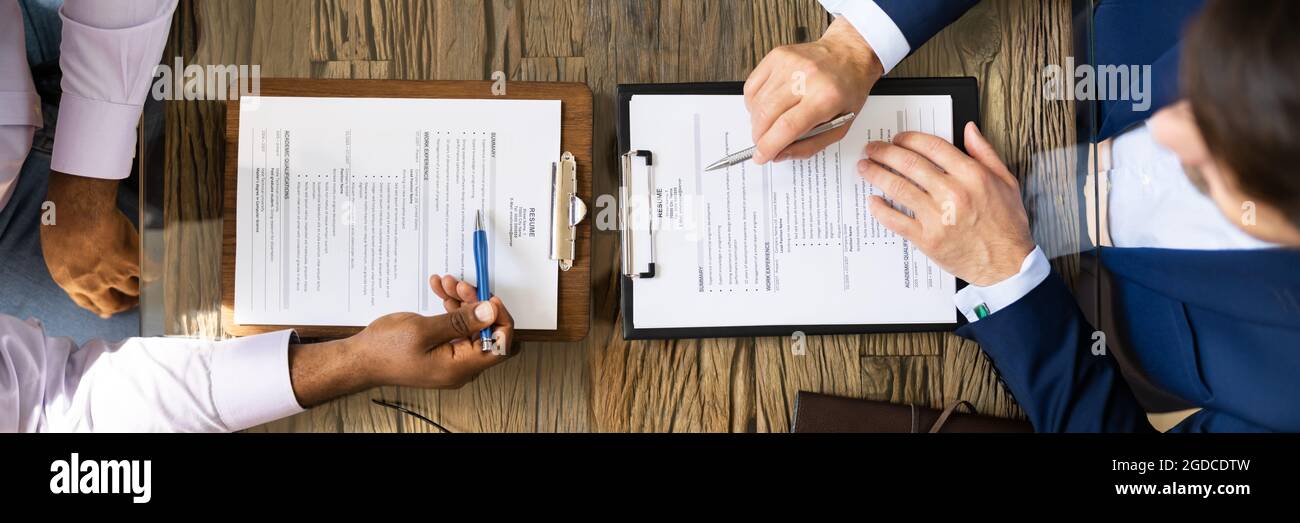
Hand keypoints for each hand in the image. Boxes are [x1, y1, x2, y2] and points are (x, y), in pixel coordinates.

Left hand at [40, 171, 139, 317]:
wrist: (79, 208)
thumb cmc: (62, 218)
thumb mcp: (56, 248)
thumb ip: (69, 262)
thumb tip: (78, 262)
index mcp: (68, 280)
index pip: (86, 302)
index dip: (99, 307)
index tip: (107, 310)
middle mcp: (91, 284)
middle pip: (111, 304)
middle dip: (123, 305)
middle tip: (131, 302)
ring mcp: (112, 275)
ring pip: (132, 291)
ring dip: (139, 290)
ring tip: (146, 286)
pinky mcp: (130, 262)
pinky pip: (148, 273)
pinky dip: (153, 272)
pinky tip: (156, 270)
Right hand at [288, 275, 513, 406]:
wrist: (360, 359)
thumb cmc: (385, 350)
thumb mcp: (424, 330)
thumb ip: (460, 321)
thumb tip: (490, 312)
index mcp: (460, 367)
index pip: (500, 345)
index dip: (499, 318)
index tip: (489, 297)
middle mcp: (460, 366)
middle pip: (485, 331)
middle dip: (475, 303)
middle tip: (459, 284)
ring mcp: (452, 357)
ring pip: (470, 324)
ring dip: (461, 300)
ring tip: (445, 283)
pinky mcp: (442, 349)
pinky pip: (455, 326)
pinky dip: (450, 307)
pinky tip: (439, 290)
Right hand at [744, 17, 882, 163]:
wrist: (849, 54)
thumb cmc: (848, 90)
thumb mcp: (840, 127)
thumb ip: (809, 146)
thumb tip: (778, 155)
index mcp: (826, 97)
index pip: (787, 127)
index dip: (768, 146)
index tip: (761, 157)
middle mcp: (806, 77)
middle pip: (766, 115)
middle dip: (759, 137)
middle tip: (763, 143)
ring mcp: (789, 63)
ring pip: (757, 102)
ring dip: (756, 121)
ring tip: (768, 125)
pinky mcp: (777, 55)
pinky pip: (752, 86)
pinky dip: (753, 103)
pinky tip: (765, 107)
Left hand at [859, 123, 1034, 285]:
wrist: (1007, 263)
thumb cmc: (1006, 224)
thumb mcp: (1006, 181)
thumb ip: (985, 153)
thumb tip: (969, 129)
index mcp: (972, 175)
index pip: (932, 146)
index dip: (910, 139)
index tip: (898, 138)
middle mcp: (952, 193)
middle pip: (909, 163)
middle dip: (885, 152)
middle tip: (872, 148)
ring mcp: (937, 217)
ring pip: (898, 188)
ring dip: (876, 174)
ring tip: (864, 168)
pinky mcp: (927, 239)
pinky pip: (896, 220)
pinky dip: (880, 210)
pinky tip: (872, 201)